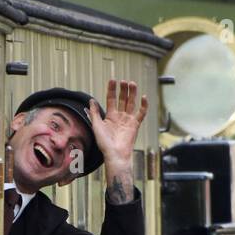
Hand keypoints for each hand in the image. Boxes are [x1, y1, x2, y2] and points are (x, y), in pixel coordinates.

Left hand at [89, 79, 147, 203]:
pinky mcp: (135, 125)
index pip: (111, 99)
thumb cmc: (104, 143)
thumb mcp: (96, 126)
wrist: (115, 154)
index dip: (112, 90)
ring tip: (132, 83)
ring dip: (132, 93)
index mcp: (110, 116)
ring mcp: (128, 120)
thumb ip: (94, 113)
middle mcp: (119, 117)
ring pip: (131, 103)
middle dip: (123, 90)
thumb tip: (91, 100)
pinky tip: (143, 96)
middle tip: (124, 81)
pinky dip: (143, 105)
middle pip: (122, 99)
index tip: (112, 80)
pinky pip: (141, 113)